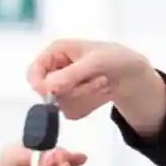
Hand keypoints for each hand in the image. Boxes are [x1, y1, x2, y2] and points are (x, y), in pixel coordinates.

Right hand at [26, 39, 156, 119]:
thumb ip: (70, 74)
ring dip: (84, 96)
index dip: (39, 85)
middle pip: (46, 92)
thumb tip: (46, 87)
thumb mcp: (94, 62)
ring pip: (59, 104)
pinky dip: (87, 105)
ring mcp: (61, 88)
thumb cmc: (113, 58)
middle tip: (95, 81)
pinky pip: (70, 112)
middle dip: (73, 90)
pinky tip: (100, 93)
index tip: (52, 94)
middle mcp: (54, 71)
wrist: (131, 74)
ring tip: (102, 83)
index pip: (33, 72)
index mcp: (55, 53)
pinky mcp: (71, 102)